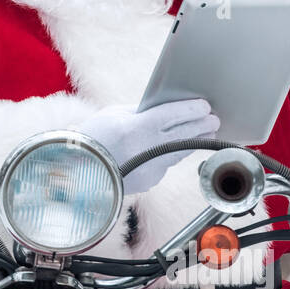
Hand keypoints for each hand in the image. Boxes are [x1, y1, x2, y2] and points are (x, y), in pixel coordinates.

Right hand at [70, 99, 220, 195]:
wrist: (75, 172)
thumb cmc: (91, 139)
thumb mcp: (112, 116)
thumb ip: (139, 113)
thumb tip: (162, 112)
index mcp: (136, 129)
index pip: (173, 116)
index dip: (192, 110)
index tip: (204, 106)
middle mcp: (147, 150)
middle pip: (184, 135)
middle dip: (201, 126)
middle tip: (214, 120)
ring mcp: (150, 169)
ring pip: (180, 152)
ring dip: (193, 141)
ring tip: (204, 133)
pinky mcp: (149, 182)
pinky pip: (164, 165)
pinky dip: (169, 156)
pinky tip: (173, 149)